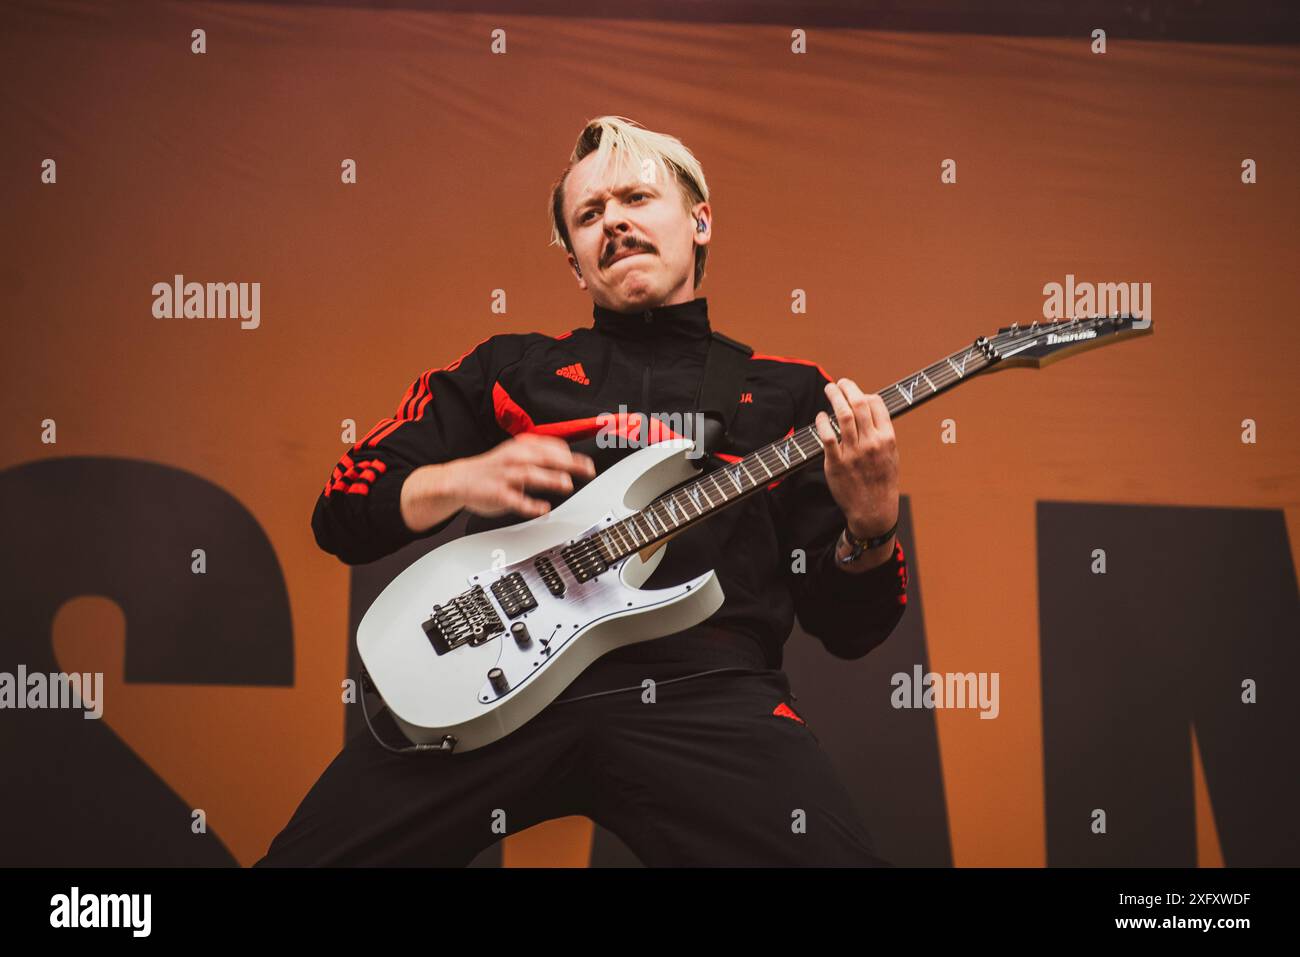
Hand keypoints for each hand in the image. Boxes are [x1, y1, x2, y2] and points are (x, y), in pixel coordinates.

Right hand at [450, 433, 596, 518]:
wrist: (459, 480)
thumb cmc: (492, 468)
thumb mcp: (515, 453)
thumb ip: (539, 454)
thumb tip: (567, 457)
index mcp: (520, 447)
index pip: (550, 446)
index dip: (571, 454)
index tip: (588, 462)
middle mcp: (513, 458)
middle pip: (544, 457)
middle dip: (567, 463)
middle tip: (587, 470)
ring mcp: (504, 476)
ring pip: (529, 474)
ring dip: (549, 478)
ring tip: (566, 484)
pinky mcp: (497, 493)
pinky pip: (514, 499)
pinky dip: (529, 504)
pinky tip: (543, 509)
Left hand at [813, 379, 899, 546]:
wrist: (874, 511)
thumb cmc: (881, 481)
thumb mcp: (891, 454)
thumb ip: (881, 431)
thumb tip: (868, 406)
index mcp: (887, 438)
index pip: (876, 404)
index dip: (865, 394)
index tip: (856, 393)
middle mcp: (872, 443)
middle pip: (859, 404)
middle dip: (848, 388)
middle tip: (839, 383)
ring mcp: (854, 453)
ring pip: (843, 415)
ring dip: (834, 397)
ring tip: (829, 388)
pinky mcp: (836, 463)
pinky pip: (828, 437)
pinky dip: (823, 422)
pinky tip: (821, 417)